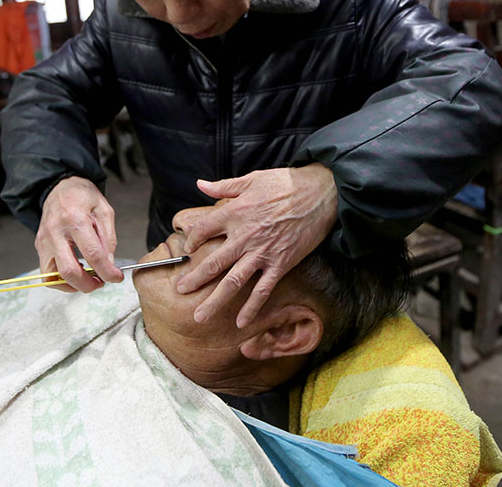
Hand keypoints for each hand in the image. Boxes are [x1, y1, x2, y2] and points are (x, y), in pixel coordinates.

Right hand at [36, 177, 121, 292]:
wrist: (59, 187)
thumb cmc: (83, 196)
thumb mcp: (104, 210)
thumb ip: (108, 238)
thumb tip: (109, 263)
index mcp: (75, 219)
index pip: (92, 254)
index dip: (107, 271)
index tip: (117, 277)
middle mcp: (56, 232)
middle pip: (69, 270)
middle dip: (88, 285)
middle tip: (101, 282)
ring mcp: (44, 241)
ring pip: (54, 276)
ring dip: (73, 285)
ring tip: (88, 279)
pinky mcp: (39, 246)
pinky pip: (47, 273)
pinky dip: (61, 280)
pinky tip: (75, 273)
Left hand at [171, 164, 337, 327]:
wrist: (320, 193)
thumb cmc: (286, 183)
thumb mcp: (251, 179)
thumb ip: (223, 185)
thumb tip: (200, 184)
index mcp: (235, 212)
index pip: (203, 230)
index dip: (192, 240)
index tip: (188, 250)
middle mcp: (245, 235)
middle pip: (213, 262)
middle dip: (195, 279)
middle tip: (180, 291)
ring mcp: (263, 252)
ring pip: (233, 282)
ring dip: (215, 301)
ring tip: (200, 317)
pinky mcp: (281, 263)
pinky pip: (263, 289)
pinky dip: (252, 307)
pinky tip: (241, 323)